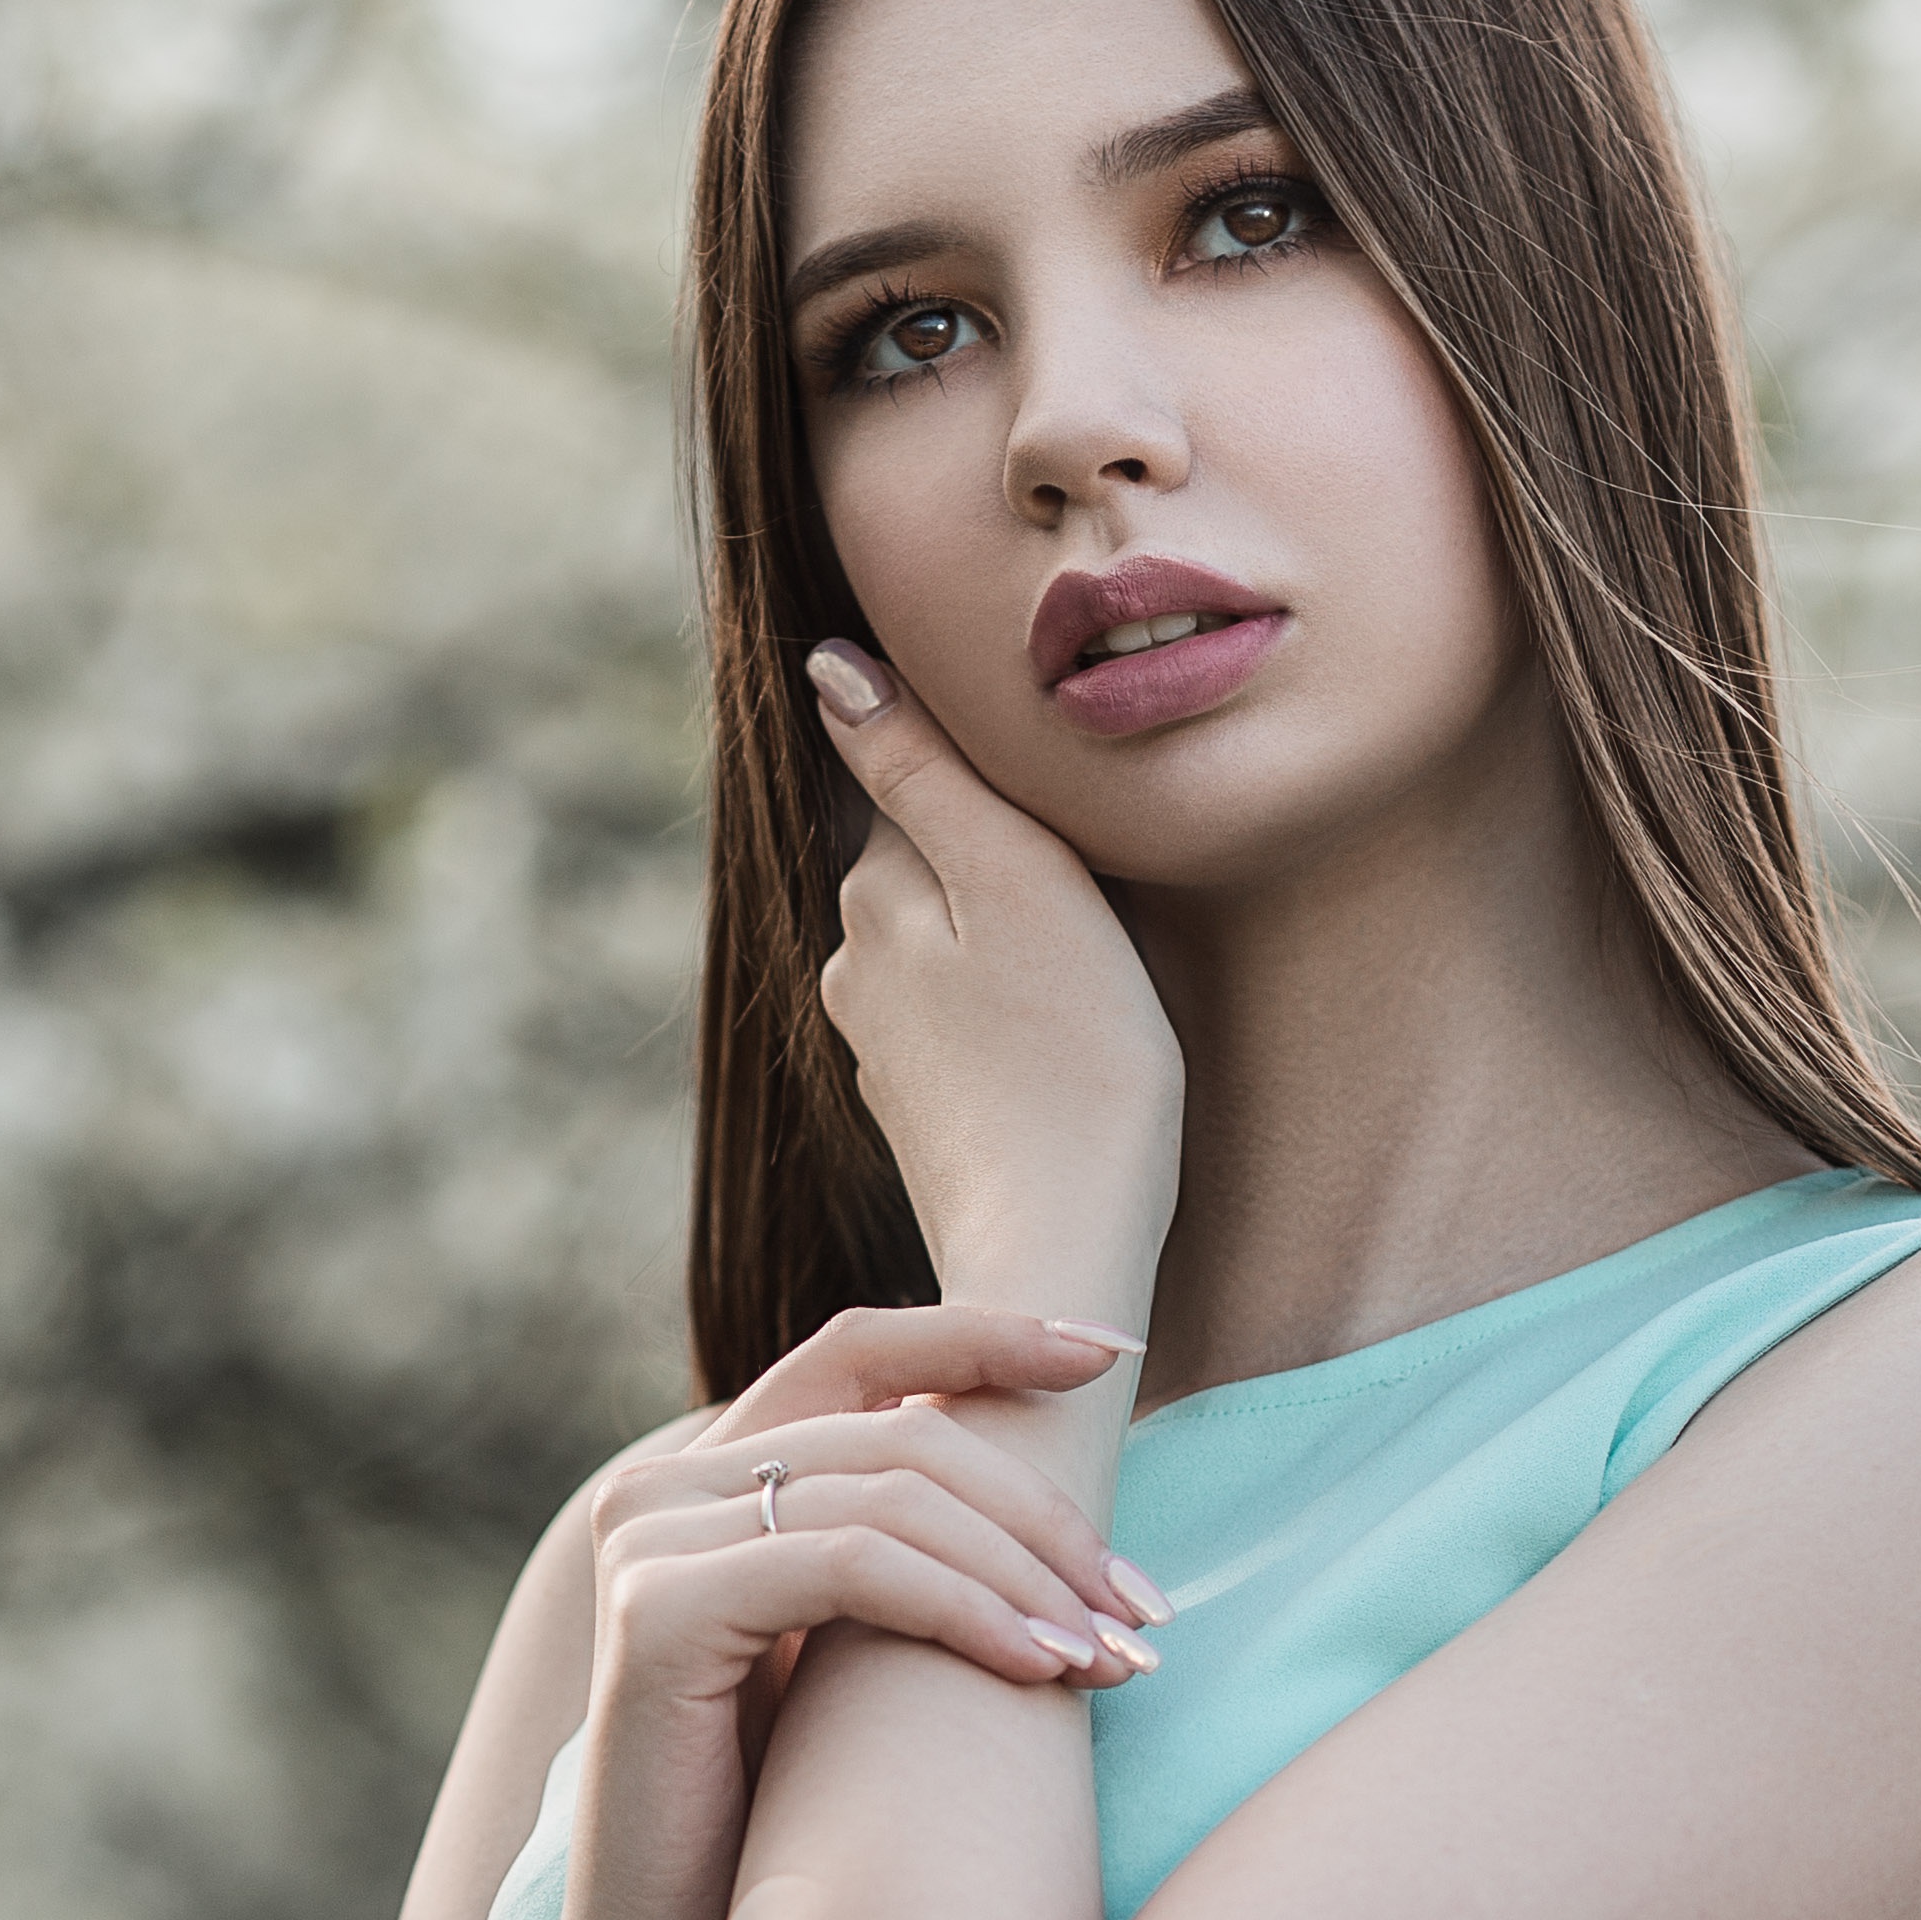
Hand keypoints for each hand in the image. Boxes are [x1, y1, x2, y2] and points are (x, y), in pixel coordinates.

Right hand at [556, 1304, 1156, 1919]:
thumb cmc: (788, 1826)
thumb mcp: (861, 1660)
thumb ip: (909, 1555)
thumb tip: (1062, 1495)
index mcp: (711, 1479)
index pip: (859, 1346)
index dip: (987, 1332)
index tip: (1117, 1352)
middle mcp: (663, 1489)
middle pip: (906, 1432)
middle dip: (1048, 1513)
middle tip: (1145, 1606)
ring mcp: (648, 1541)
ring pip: (892, 1495)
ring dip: (1030, 1571)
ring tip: (1117, 1657)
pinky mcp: (655, 1612)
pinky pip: (852, 1565)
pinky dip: (966, 1607)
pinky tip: (1039, 1667)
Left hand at [807, 641, 1184, 1321]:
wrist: (1066, 1250)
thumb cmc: (1073, 1061)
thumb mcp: (1018, 881)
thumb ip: (923, 769)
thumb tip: (828, 668)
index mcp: (876, 892)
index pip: (917, 778)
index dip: (993, 772)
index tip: (1058, 793)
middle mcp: (857, 967)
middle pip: (930, 862)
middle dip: (994, 855)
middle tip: (1092, 881)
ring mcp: (884, 1048)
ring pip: (946, 946)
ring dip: (1001, 938)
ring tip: (1085, 966)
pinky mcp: (925, 1113)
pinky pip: (962, 1023)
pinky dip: (1004, 1014)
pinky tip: (1056, 1040)